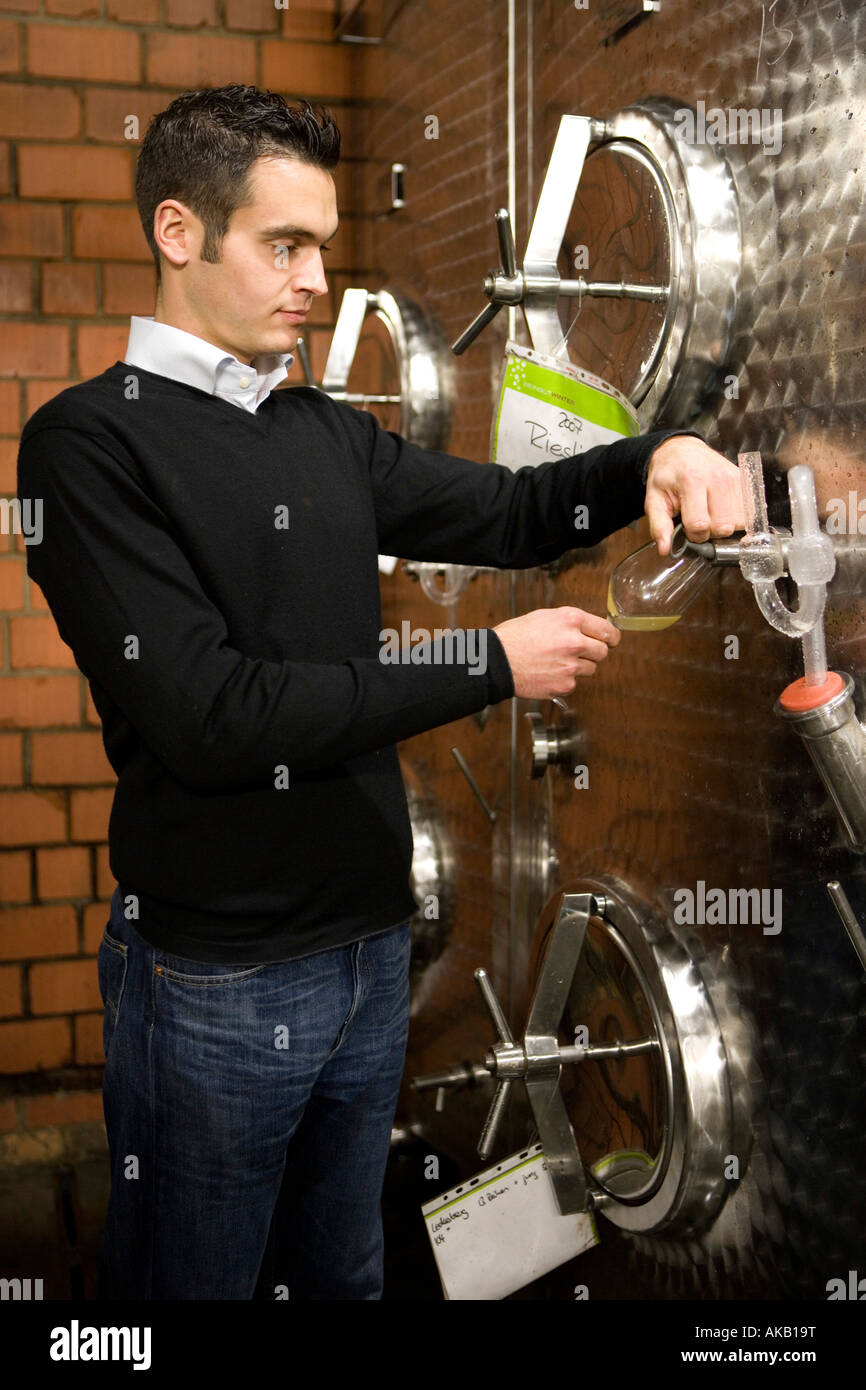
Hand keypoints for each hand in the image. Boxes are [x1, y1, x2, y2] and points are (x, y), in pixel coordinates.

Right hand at [493, 607, 620, 698]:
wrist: (497, 661)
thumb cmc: (514, 637)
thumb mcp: (544, 617)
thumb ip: (569, 623)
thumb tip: (587, 629)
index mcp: (571, 620)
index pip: (607, 630)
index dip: (611, 637)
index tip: (611, 640)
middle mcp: (575, 642)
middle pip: (603, 651)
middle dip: (594, 652)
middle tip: (580, 653)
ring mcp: (571, 666)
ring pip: (591, 669)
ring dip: (579, 667)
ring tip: (557, 662)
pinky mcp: (564, 685)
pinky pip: (574, 683)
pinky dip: (565, 680)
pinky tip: (549, 672)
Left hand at [645, 435, 743, 555]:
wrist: (682, 451)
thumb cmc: (668, 475)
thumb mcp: (654, 499)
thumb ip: (659, 525)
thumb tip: (665, 549)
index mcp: (692, 481)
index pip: (700, 525)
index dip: (693, 534)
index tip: (687, 527)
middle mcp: (717, 478)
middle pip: (723, 527)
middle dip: (710, 532)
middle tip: (699, 521)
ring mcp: (734, 478)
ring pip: (738, 523)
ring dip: (724, 525)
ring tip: (710, 514)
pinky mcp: (744, 480)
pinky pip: (748, 513)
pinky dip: (735, 518)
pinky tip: (722, 510)